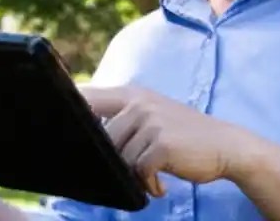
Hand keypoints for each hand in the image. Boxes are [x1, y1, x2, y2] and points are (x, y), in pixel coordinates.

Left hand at [79, 85, 256, 196]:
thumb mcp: (150, 115)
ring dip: (136, 175)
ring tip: (154, 175)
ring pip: (120, 158)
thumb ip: (119, 117)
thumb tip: (80, 131)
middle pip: (101, 139)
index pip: (87, 96)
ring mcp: (151, 121)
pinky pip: (140, 172)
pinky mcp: (162, 143)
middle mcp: (139, 103)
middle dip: (114, 161)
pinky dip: (149, 184)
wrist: (225, 145)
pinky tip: (161, 184)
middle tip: (137, 170)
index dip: (68, 111)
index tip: (54, 124)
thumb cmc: (183, 135)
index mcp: (131, 93)